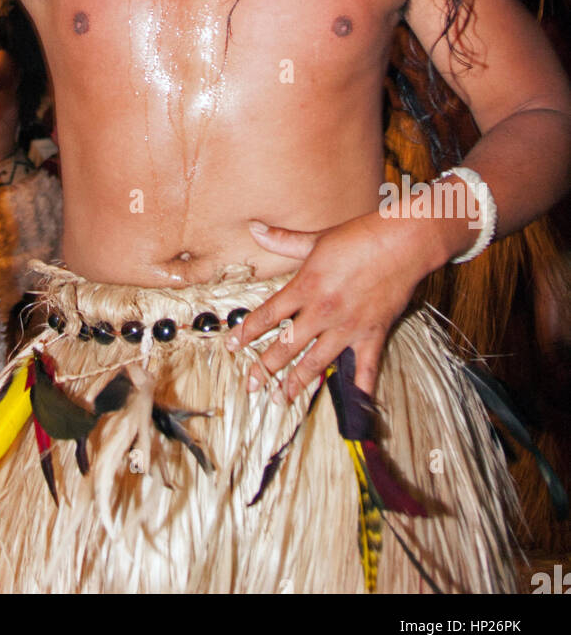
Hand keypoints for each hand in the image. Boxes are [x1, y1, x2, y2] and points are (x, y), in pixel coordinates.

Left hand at [229, 210, 435, 399]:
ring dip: (297, 382)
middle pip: (286, 346)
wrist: (402, 243)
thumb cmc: (359, 237)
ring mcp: (348, 326)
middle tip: (251, 384)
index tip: (232, 346)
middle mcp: (322, 311)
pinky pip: (365, 368)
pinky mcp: (372, 334)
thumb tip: (255, 228)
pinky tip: (353, 406)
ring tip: (283, 398)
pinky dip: (360, 388)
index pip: (267, 315)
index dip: (246, 332)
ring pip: (316, 362)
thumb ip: (283, 240)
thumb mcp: (317, 238)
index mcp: (305, 286)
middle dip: (265, 367)